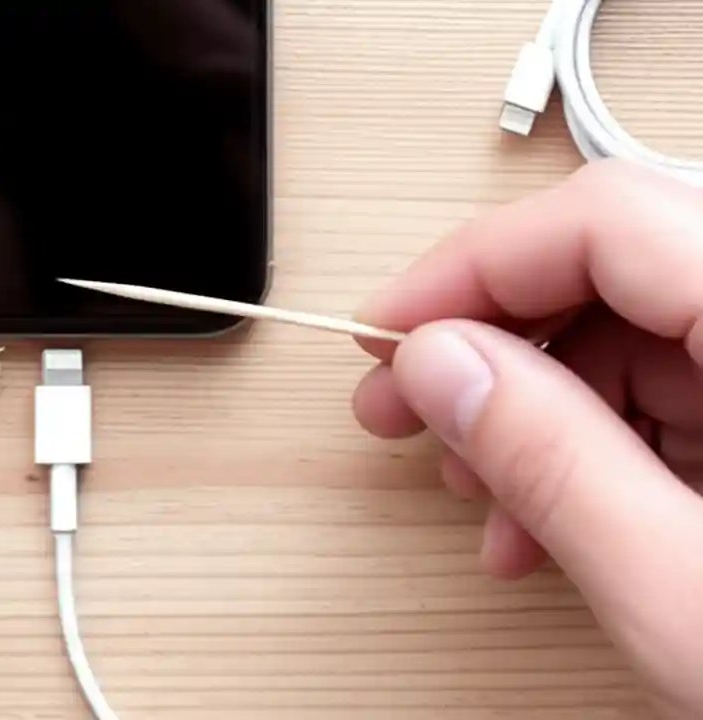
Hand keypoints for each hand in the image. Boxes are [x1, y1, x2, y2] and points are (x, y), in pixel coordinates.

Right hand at [352, 159, 702, 716]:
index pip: (610, 221)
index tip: (390, 330)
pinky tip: (541, 523)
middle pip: (616, 270)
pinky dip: (591, 451)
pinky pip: (674, 396)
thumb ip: (555, 465)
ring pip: (635, 337)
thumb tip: (443, 367)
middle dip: (490, 342)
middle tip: (402, 406)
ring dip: (532, 410)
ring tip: (476, 498)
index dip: (475, 265)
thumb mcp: (691, 599)